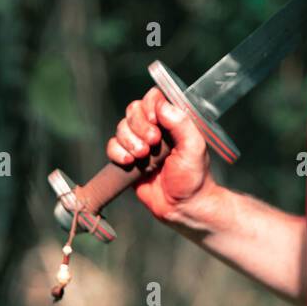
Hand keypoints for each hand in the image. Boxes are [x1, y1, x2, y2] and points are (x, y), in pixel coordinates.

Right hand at [106, 87, 217, 227]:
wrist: (182, 207)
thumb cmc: (193, 177)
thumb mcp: (194, 147)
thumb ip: (180, 123)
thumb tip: (160, 104)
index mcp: (173, 121)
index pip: (153, 98)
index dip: (149, 107)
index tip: (155, 121)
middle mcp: (155, 128)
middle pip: (133, 110)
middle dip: (139, 126)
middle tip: (153, 143)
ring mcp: (139, 143)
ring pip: (121, 127)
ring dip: (129, 141)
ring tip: (142, 156)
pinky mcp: (127, 159)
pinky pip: (112, 146)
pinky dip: (117, 152)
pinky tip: (129, 162)